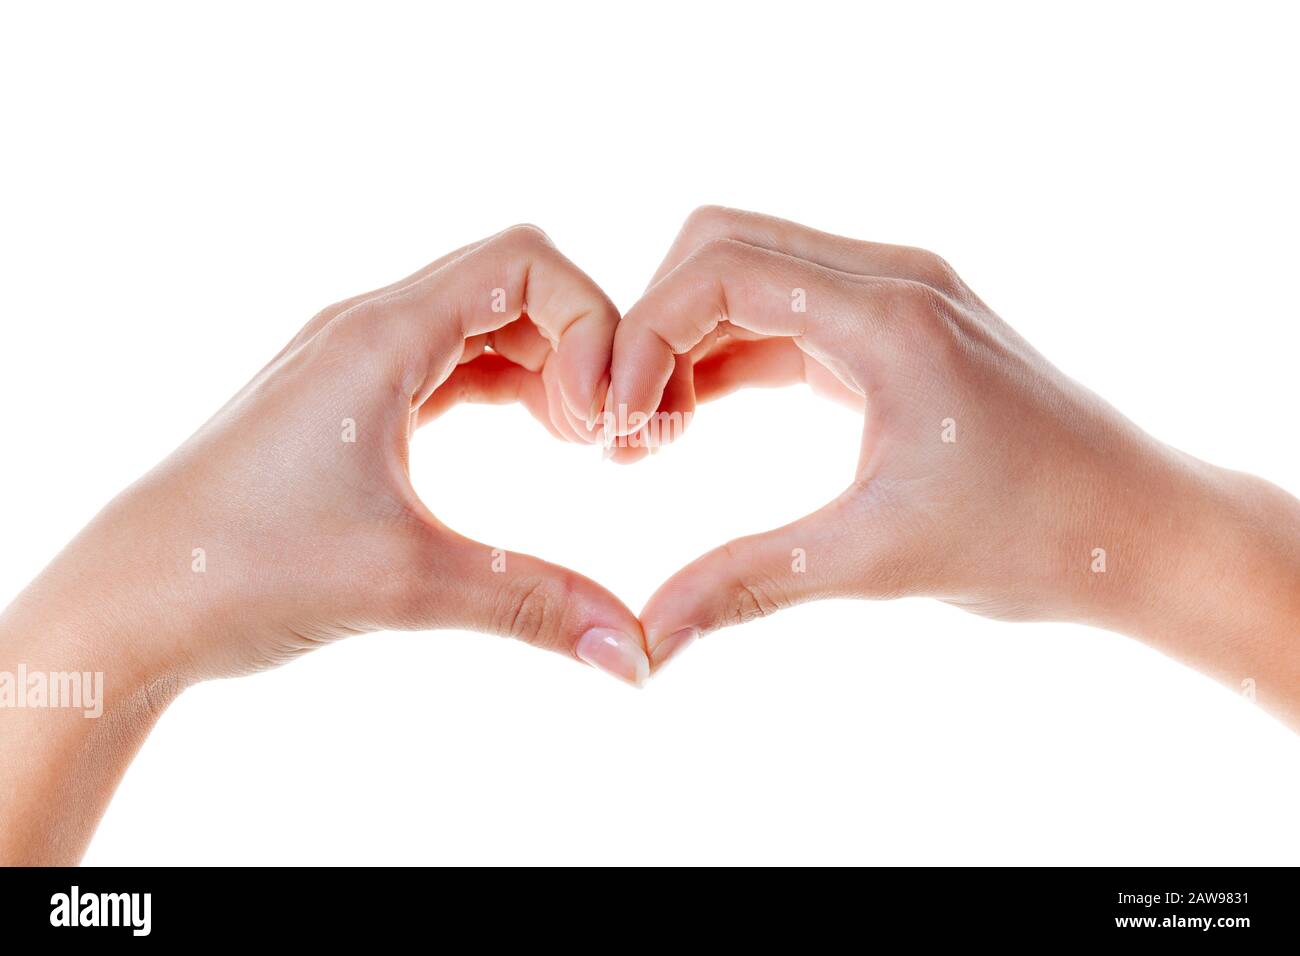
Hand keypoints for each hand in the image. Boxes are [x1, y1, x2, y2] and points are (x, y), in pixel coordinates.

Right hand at [611, 207, 1299, 726]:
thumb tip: (648, 639)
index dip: (645, 335)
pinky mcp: (897, 326)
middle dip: (654, 326)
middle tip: (625, 427)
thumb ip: (749, 584)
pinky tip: (694, 417)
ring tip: (651, 434)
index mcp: (891, 317)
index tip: (615, 423)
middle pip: (723, 244)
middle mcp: (894, 280)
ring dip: (687, 339)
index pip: (723, 269)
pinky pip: (786, 310)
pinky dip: (728, 351)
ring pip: (750, 270)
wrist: (1140, 530)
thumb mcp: (877, 562)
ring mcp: (899, 294)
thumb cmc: (1035, 539)